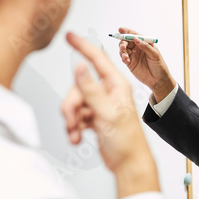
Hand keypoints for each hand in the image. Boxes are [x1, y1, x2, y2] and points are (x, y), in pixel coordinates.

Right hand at [61, 32, 156, 184]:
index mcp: (116, 85)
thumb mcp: (106, 112)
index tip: (69, 35)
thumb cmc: (126, 140)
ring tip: (76, 133)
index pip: (97, 59)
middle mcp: (109, 92)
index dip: (82, 46)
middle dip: (71, 105)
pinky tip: (78, 138)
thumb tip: (80, 67)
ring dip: (72, 119)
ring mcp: (101, 105)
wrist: (128, 163)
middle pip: (78, 87)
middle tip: (73, 120)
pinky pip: (77, 116)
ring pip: (75, 102)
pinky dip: (74, 127)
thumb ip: (90, 89)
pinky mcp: (95, 118)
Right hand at [116, 26, 176, 101]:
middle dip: (122, 42)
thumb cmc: (159, 66)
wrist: (159, 80)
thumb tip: (136, 39)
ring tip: (126, 56)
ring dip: (122, 50)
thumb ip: (145, 46)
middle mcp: (137, 48)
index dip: (126, 31)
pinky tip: (127, 60)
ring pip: (123, 49)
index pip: (134, 35)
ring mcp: (133, 55)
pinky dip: (123, 58)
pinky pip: (123, 58)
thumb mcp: (155, 55)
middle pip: (126, 41)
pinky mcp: (130, 63)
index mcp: (144, 43)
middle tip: (123, 46)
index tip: (120, 30)